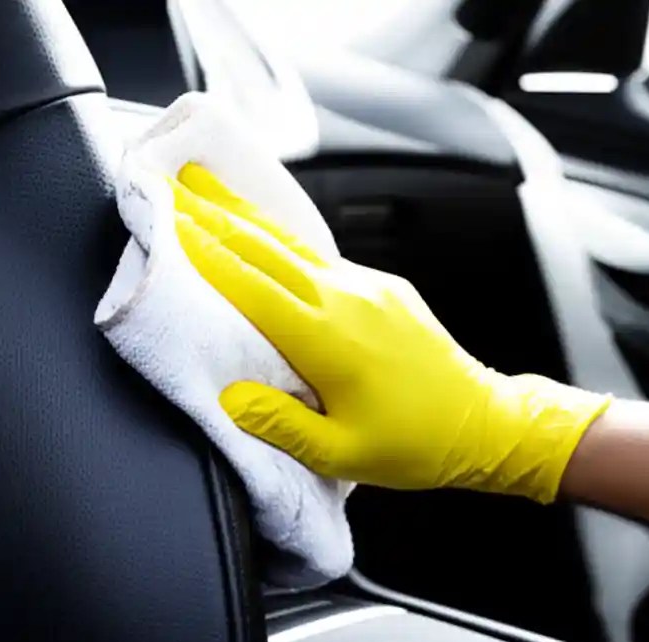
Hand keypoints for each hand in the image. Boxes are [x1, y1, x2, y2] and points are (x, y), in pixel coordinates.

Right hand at [169, 163, 610, 502]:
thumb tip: (231, 397)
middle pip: (265, 247)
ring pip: (294, 243)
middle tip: (168, 181)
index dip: (203, 250)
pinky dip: (285, 241)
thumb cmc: (414, 444)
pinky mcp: (386, 287)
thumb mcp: (341, 453)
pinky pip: (324, 257)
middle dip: (212, 212)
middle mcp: (346, 299)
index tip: (164, 218)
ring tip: (205, 186)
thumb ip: (282, 424)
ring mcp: (369, 287)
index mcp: (327, 339)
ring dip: (246, 214)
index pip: (250, 284)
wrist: (483, 423)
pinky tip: (265, 234)